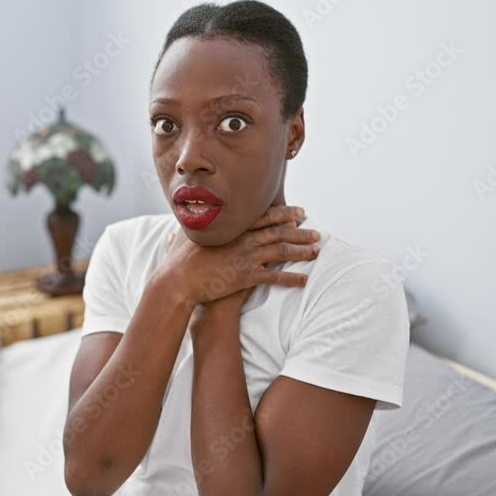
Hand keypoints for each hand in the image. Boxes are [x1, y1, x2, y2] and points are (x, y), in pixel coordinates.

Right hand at [157, 205, 319, 304]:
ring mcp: (245, 258)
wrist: (178, 281)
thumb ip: (195, 226)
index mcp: (232, 228)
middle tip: (316, 232)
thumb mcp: (186, 236)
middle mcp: (242, 240)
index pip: (264, 217)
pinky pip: (274, 278)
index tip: (299, 213)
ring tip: (317, 251)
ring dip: (302, 251)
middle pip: (278, 232)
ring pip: (281, 252)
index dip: (284, 214)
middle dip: (300, 232)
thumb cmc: (178, 260)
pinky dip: (292, 279)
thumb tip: (188, 220)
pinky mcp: (245, 277)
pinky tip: (305, 280)